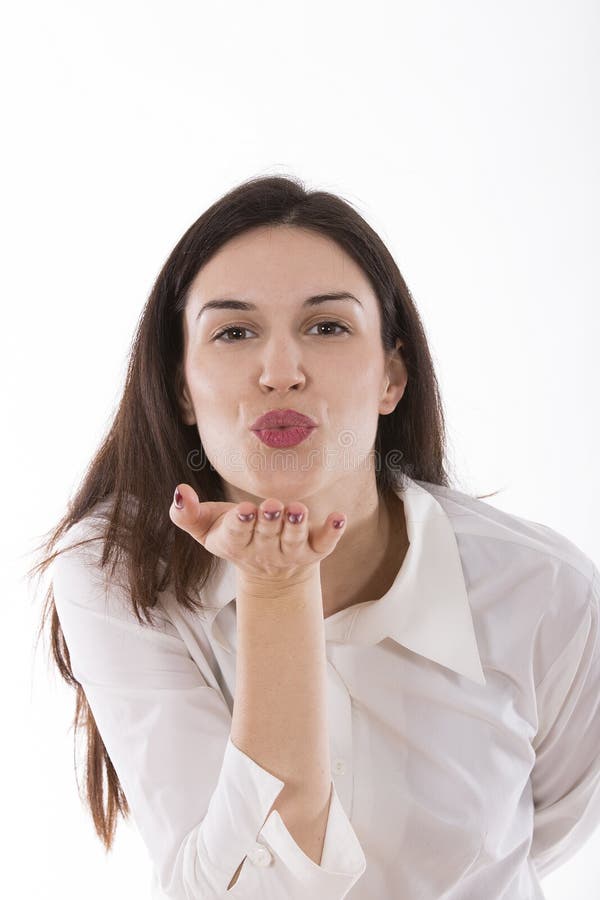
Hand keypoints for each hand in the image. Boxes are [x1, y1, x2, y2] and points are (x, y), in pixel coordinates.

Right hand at [169, 483, 346, 581]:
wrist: (270, 572)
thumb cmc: (236, 536)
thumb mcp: (207, 528)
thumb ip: (186, 514)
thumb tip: (179, 491)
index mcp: (235, 543)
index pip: (237, 534)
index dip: (241, 524)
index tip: (244, 511)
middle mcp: (264, 550)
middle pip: (266, 534)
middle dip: (269, 520)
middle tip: (270, 506)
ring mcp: (290, 552)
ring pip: (293, 540)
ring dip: (296, 526)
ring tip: (298, 510)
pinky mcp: (313, 550)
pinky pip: (324, 544)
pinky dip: (332, 532)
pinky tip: (338, 517)